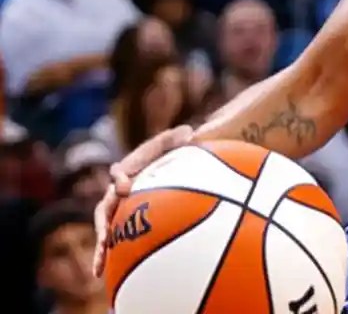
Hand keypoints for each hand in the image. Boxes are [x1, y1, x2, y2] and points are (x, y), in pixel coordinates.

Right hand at [93, 126, 194, 276]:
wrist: (169, 157)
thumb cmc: (173, 147)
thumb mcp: (176, 140)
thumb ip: (178, 137)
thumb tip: (190, 132)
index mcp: (129, 168)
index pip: (120, 172)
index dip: (120, 178)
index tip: (124, 186)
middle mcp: (118, 189)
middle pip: (104, 209)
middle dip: (102, 227)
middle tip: (104, 241)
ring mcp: (119, 206)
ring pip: (105, 229)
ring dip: (101, 249)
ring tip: (98, 269)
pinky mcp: (124, 219)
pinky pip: (117, 238)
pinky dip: (112, 254)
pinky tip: (110, 274)